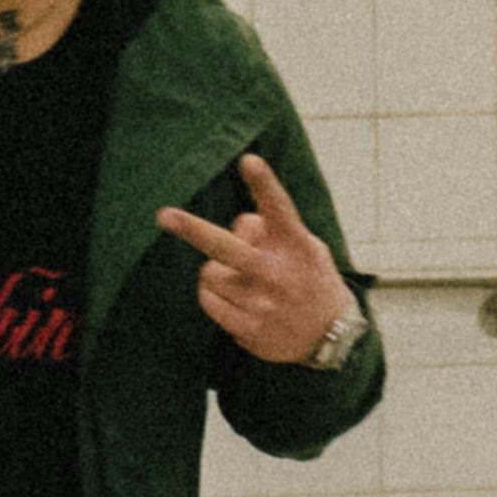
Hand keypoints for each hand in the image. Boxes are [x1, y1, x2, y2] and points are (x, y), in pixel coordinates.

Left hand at [155, 155, 355, 364]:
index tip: (248, 160)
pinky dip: (214, 296)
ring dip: (216, 272)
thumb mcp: (306, 247)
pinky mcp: (249, 328)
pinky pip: (209, 301)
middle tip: (164, 216)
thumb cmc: (309, 279)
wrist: (332, 336)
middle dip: (192, 229)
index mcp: (295, 244)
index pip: (278, 208)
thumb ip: (274, 231)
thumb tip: (239, 224)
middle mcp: (276, 271)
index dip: (263, 183)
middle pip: (225, 246)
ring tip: (240, 281)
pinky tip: (236, 301)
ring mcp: (261, 302)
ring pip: (210, 273)